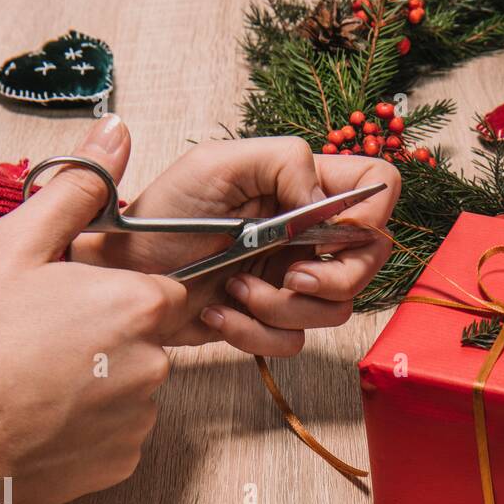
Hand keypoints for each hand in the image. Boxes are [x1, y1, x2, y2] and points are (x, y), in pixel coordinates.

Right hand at [0, 117, 190, 503]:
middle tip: (46, 340)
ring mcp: (140, 418)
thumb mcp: (16, 247)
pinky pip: (117, 433)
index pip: (161, 292)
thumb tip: (117, 135)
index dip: (118, 294)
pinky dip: (89, 426)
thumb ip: (76, 190)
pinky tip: (46, 414)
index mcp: (136, 306)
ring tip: (41, 379)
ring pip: (131, 388)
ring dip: (98, 382)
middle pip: (145, 340)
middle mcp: (153, 364)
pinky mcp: (123, 461)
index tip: (81, 301)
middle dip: (106, 337)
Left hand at [72, 131, 400, 355]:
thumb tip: (319, 198)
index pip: (378, 185)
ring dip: (281, 306)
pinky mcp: (270, 321)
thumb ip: (282, 161)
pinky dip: (253, 333)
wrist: (125, 275)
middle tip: (290, 276)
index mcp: (303, 186)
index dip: (371, 212)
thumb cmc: (161, 215)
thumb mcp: (216, 165)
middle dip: (333, 277)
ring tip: (234, 287)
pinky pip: (293, 342)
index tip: (334, 230)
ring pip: (335, 310)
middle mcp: (307, 233)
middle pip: (370, 260)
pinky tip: (220, 312)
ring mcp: (292, 280)